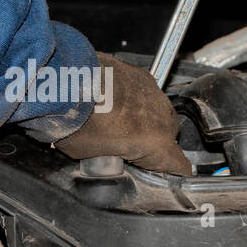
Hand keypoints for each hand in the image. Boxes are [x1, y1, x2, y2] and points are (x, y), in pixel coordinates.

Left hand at [55, 53, 190, 174]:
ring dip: (146, 120)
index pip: (180, 165)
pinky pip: (146, 93)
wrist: (66, 84)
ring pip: (160, 113)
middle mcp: (162, 117)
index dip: (170, 171)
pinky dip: (135, 99)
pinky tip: (114, 102)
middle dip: (153, 143)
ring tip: (119, 122)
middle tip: (129, 146)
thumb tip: (105, 157)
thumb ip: (109, 159)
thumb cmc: (77, 121)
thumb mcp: (90, 156)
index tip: (162, 172)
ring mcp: (154, 92)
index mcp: (156, 144)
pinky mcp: (141, 75)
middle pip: (170, 136)